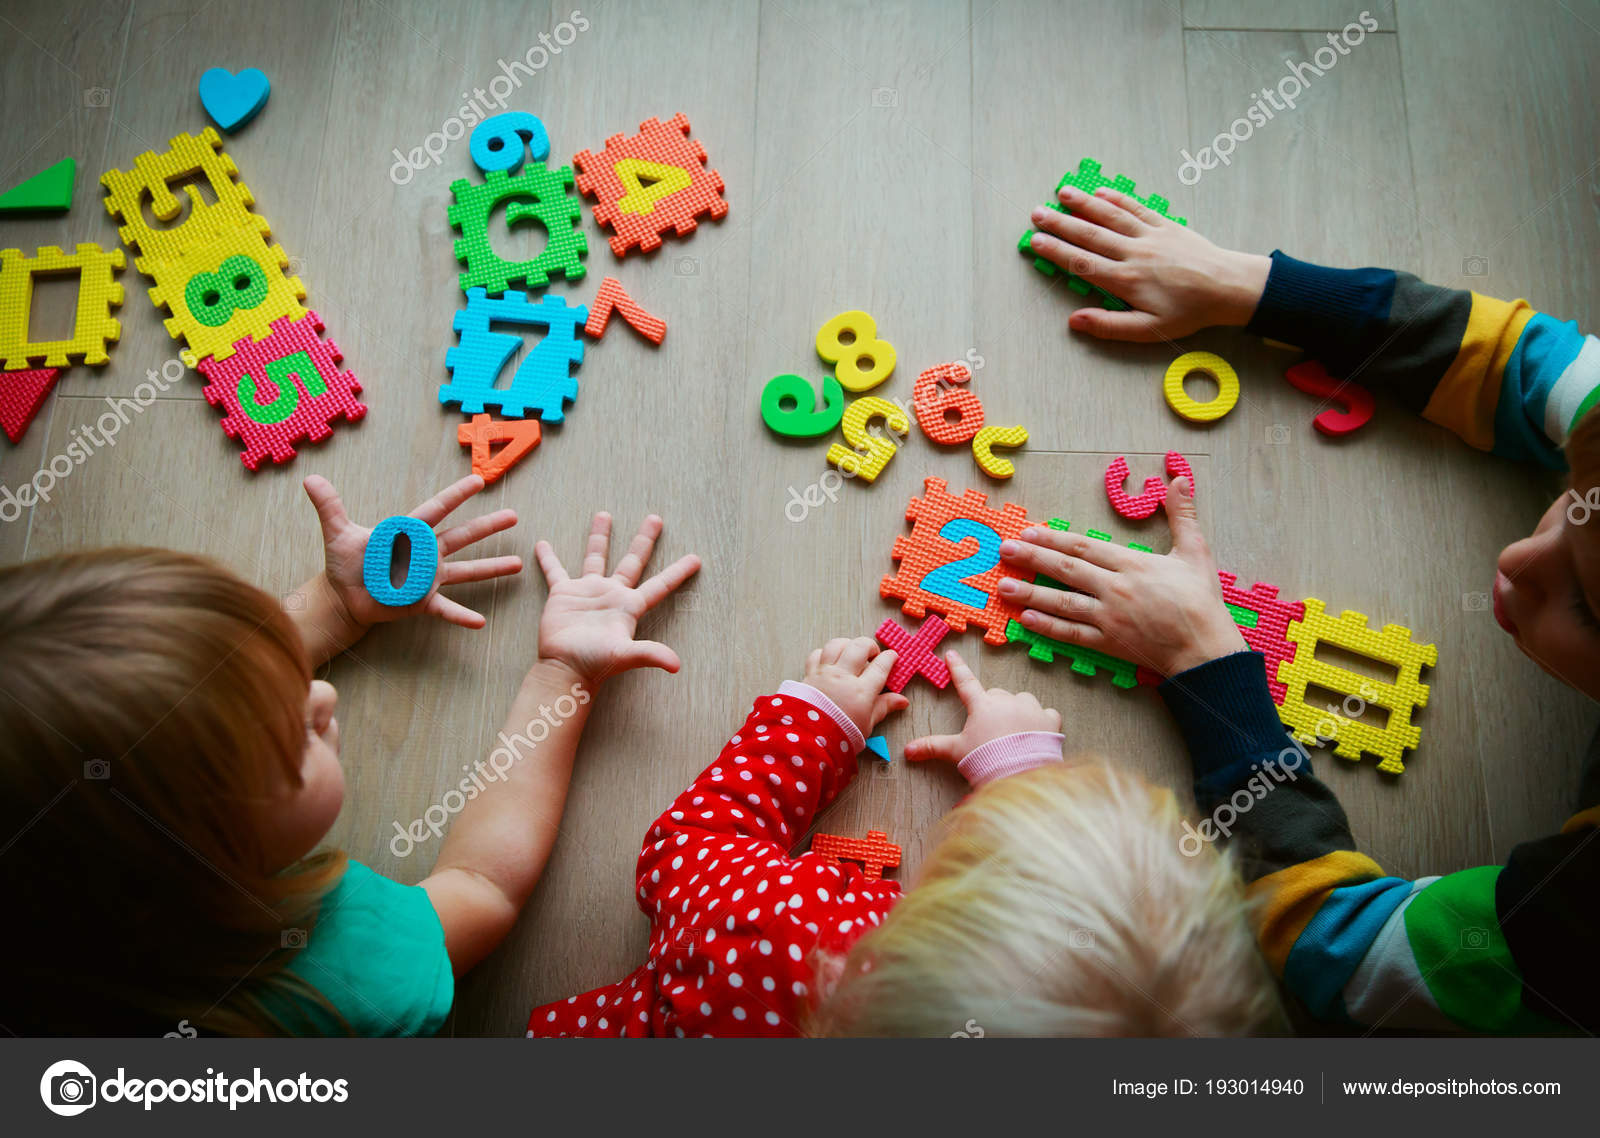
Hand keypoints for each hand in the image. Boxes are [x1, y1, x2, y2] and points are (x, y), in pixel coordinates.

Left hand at [305, 473, 521, 630]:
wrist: (343, 597)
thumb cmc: (345, 563)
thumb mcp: (337, 533)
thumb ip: (329, 506)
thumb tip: (310, 479)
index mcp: (408, 534)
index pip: (435, 510)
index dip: (455, 495)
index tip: (478, 481)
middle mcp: (425, 554)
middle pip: (462, 536)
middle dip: (487, 526)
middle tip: (514, 516)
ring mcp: (428, 578)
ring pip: (466, 570)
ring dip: (491, 568)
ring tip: (518, 564)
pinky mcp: (422, 603)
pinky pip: (446, 609)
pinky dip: (461, 616)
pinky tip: (480, 622)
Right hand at [534, 512, 700, 685]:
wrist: (564, 669)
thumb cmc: (595, 663)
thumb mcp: (625, 655)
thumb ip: (650, 654)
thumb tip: (676, 666)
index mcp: (630, 605)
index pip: (660, 585)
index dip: (678, 573)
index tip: (696, 559)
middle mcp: (612, 594)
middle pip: (633, 561)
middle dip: (644, 540)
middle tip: (655, 518)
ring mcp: (587, 592)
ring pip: (596, 557)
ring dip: (600, 536)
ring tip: (604, 514)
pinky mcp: (563, 595)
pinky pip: (555, 571)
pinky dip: (549, 558)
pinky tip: (543, 544)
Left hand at [802, 637, 908, 737]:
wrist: (808, 739)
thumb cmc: (839, 735)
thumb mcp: (867, 724)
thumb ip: (883, 707)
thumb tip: (902, 701)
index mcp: (861, 691)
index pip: (881, 666)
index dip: (889, 658)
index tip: (893, 657)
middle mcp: (843, 677)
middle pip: (860, 646)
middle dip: (870, 646)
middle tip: (873, 655)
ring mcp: (825, 673)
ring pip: (837, 644)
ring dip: (848, 645)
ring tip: (853, 652)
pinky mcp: (810, 674)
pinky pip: (817, 654)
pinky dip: (825, 653)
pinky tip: (831, 660)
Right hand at [904, 650, 1059, 762]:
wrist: (1019, 775)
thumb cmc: (985, 760)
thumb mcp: (956, 752)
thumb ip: (932, 747)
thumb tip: (907, 750)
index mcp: (982, 706)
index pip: (965, 683)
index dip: (957, 668)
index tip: (952, 654)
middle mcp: (1007, 701)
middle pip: (996, 695)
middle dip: (992, 706)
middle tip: (989, 728)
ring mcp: (1030, 708)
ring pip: (1022, 700)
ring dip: (1018, 709)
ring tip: (1014, 730)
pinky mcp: (1049, 720)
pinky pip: (1047, 713)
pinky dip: (1043, 720)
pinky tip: (1039, 731)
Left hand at [997, 476, 1245, 677]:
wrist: (1205, 648)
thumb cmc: (1201, 600)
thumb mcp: (1195, 551)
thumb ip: (1182, 515)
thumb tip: (1179, 479)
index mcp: (1132, 565)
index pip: (1084, 547)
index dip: (1054, 539)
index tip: (1029, 532)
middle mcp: (1114, 589)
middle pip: (1066, 570)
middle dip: (1032, 559)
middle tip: (1005, 551)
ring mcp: (1109, 618)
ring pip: (1062, 603)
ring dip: (1030, 594)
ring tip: (1004, 588)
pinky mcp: (1108, 643)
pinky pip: (1073, 634)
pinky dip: (1049, 627)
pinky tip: (1027, 620)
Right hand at [1027, 185, 1269, 341]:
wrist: (1228, 287)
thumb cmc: (1189, 311)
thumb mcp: (1148, 330)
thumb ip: (1109, 326)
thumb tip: (1075, 321)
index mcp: (1126, 280)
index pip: (1082, 263)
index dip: (1056, 251)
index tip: (1036, 241)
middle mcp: (1133, 253)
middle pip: (1090, 235)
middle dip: (1061, 223)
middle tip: (1037, 214)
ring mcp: (1149, 236)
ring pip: (1110, 215)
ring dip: (1084, 203)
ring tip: (1062, 193)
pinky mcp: (1165, 225)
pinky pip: (1136, 208)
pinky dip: (1117, 198)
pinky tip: (1100, 192)